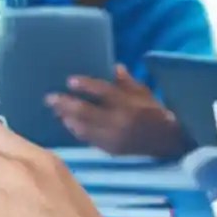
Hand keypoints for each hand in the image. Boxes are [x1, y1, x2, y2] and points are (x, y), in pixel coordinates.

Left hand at [48, 65, 180, 155]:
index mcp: (128, 103)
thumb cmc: (154, 112)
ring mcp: (113, 137)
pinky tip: (67, 123)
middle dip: (66, 104)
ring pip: (84, 127)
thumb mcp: (144, 92)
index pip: (103, 92)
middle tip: (49, 98)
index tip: (69, 80)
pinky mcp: (110, 149)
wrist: (167, 141)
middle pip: (86, 111)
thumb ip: (127, 81)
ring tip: (55, 110)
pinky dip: (76, 130)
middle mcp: (118, 121)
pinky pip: (88, 139)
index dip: (86, 86)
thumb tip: (115, 66)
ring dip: (67, 118)